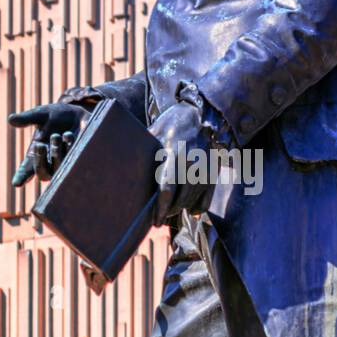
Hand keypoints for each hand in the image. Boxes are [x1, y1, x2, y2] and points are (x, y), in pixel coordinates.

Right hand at [8, 94, 92, 187]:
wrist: (78, 114)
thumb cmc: (56, 116)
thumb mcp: (41, 115)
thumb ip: (27, 118)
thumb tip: (10, 120)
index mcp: (36, 155)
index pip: (26, 170)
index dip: (21, 177)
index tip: (16, 183)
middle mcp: (49, 163)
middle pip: (42, 174)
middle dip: (40, 160)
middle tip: (39, 145)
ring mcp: (65, 164)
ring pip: (59, 168)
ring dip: (56, 151)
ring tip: (56, 135)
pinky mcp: (80, 160)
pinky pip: (74, 160)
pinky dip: (69, 146)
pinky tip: (69, 135)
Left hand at [149, 102, 214, 223]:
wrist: (199, 114)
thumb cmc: (170, 125)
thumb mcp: (154, 134)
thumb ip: (143, 153)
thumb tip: (123, 170)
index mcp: (174, 153)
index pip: (167, 188)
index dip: (161, 208)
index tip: (156, 221)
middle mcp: (192, 163)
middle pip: (180, 198)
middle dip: (170, 211)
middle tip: (160, 218)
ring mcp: (204, 168)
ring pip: (192, 199)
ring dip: (181, 208)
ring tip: (171, 212)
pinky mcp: (213, 172)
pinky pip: (207, 197)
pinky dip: (198, 207)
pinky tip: (190, 210)